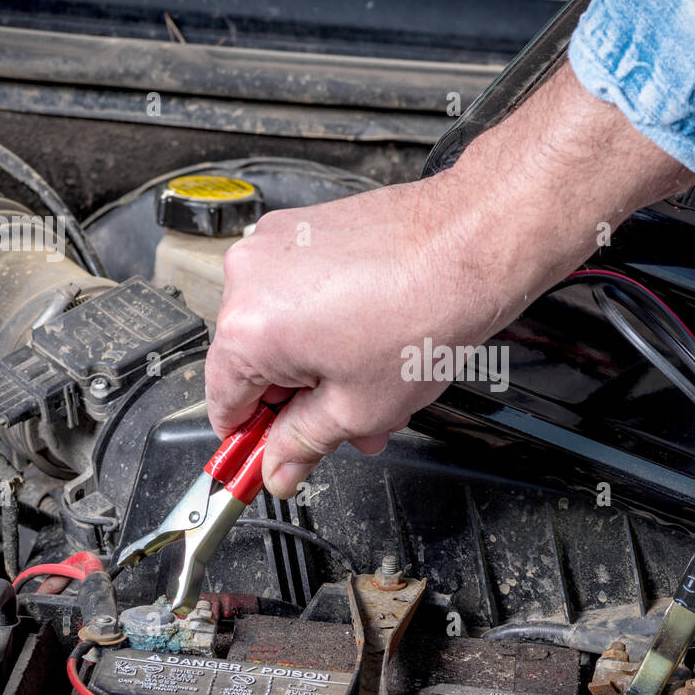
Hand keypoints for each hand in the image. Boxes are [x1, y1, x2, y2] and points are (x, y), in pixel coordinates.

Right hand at [205, 62, 694, 497]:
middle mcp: (249, 277)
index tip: (266, 458)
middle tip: (344, 424)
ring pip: (282, 328)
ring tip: (373, 381)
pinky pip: (300, 290)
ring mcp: (275, 244)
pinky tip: (371, 338)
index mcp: (248, 328)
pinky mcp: (304, 228)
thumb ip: (305, 444)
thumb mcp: (361, 407)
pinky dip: (328, 320)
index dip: (250, 440)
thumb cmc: (426, 308)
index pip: (223, 403)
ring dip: (321, 364)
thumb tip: (279, 467)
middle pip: (254, 364)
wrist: (471, 242)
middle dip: (300, 402)